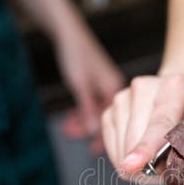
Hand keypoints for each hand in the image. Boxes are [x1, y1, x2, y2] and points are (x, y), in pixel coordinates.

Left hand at [55, 24, 123, 153]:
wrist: (68, 33)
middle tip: (79, 140)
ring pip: (96, 113)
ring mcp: (105, 88)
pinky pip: (91, 105)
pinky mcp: (96, 85)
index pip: (115, 122)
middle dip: (91, 132)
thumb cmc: (76, 56)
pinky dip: (82, 113)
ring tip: (69, 129)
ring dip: (83, 122)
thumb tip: (92, 133)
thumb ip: (87, 110)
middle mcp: (114, 90)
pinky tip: (72, 119)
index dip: (106, 138)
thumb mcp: (80, 86)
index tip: (98, 151)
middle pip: (106, 119)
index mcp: (115, 90)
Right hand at [102, 74, 183, 178]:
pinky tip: (141, 155)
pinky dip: (125, 158)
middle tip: (168, 169)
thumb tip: (173, 172)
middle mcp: (145, 87)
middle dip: (147, 163)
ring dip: (137, 162)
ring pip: (122, 145)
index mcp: (177, 87)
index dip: (147, 146)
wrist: (182, 93)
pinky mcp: (111, 110)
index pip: (160, 121)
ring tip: (157, 157)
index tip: (134, 166)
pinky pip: (112, 146)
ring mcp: (124, 97)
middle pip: (136, 137)